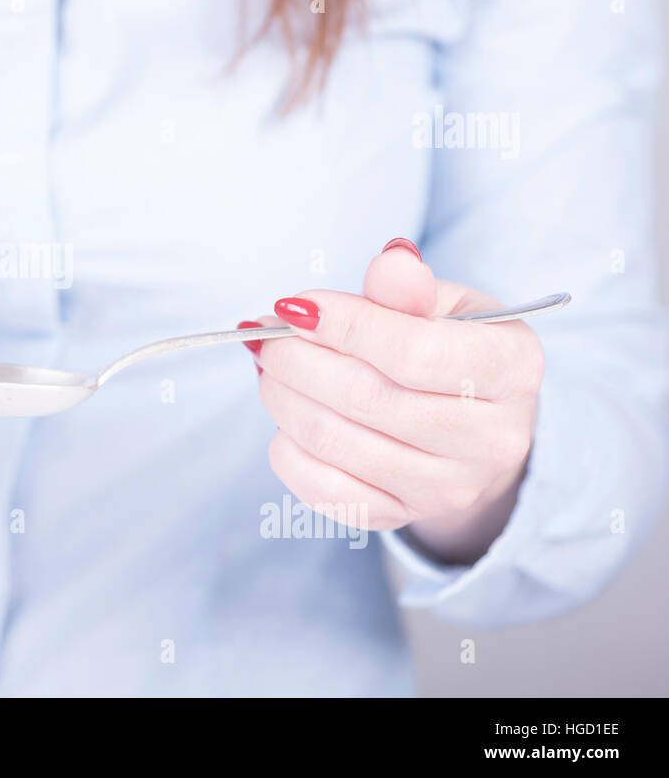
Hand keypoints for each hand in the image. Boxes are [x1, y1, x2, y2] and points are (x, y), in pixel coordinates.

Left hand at [244, 238, 544, 564]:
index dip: (341, 324)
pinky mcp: (399, 515)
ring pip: (334, 442)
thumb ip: (412, 288)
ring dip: (282, 397)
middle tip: (267, 335)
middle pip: (364, 398)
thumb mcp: (449, 305)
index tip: (294, 305)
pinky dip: (286, 449)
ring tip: (268, 366)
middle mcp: (488, 439)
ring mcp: (444, 488)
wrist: (475, 429)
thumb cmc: (453, 351)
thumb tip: (388, 261)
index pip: (411, 351)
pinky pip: (322, 490)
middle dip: (295, 359)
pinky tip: (285, 416)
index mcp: (510, 370)